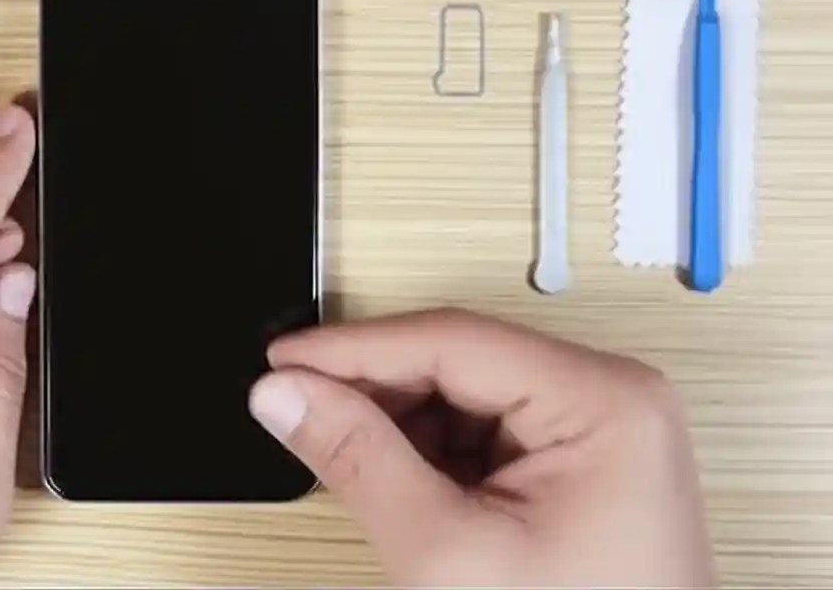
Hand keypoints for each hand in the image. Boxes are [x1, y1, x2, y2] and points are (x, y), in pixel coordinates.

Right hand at [249, 309, 714, 586]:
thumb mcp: (447, 552)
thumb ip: (358, 459)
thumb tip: (286, 394)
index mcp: (601, 401)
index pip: (452, 340)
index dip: (355, 347)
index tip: (282, 360)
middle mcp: (609, 398)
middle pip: (459, 362)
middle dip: (374, 390)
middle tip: (295, 407)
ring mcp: (598, 432)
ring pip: (465, 396)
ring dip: (398, 425)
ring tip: (344, 458)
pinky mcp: (580, 466)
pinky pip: (486, 433)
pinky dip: (431, 455)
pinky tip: (393, 481)